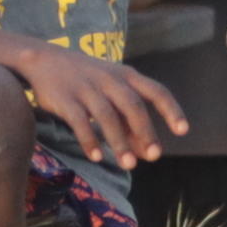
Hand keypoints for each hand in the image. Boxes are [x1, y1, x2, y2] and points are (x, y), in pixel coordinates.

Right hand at [17, 41, 187, 168]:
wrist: (43, 60)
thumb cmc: (87, 81)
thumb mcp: (112, 95)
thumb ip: (130, 122)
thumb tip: (149, 154)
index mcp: (126, 76)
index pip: (156, 91)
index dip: (171, 110)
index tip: (183, 131)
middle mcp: (109, 79)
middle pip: (132, 106)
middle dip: (145, 132)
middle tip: (154, 156)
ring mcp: (86, 88)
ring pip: (107, 116)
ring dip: (119, 142)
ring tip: (128, 166)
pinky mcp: (65, 98)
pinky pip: (79, 121)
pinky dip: (89, 139)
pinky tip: (96, 157)